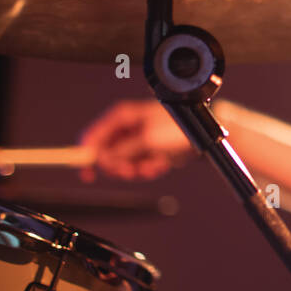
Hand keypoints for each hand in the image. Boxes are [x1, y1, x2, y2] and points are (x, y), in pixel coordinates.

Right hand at [77, 99, 192, 180]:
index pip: (92, 136)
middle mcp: (126, 127)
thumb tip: (102, 160)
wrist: (203, 135)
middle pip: (106, 153)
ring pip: (122, 163)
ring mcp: (137, 140)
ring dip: (135, 169)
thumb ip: (122, 150)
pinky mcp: (148, 151)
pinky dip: (147, 169)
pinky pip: (138, 166)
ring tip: (150, 166)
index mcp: (121, 117)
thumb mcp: (146, 139)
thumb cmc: (177, 127)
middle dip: (117, 166)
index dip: (87, 155)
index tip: (88, 173)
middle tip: (130, 171)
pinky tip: (160, 165)